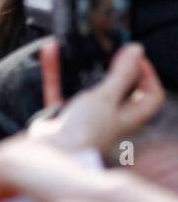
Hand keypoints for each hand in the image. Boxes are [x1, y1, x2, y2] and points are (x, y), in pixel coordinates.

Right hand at [28, 41, 165, 159]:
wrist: (50, 152)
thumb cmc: (84, 131)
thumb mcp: (105, 98)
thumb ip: (121, 74)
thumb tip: (136, 50)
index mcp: (129, 117)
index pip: (152, 95)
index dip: (149, 74)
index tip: (134, 57)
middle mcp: (109, 118)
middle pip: (120, 90)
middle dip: (114, 67)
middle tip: (107, 49)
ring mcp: (84, 117)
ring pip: (86, 87)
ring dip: (80, 67)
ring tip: (78, 49)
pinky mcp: (61, 115)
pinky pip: (60, 88)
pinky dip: (56, 71)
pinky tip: (51, 53)